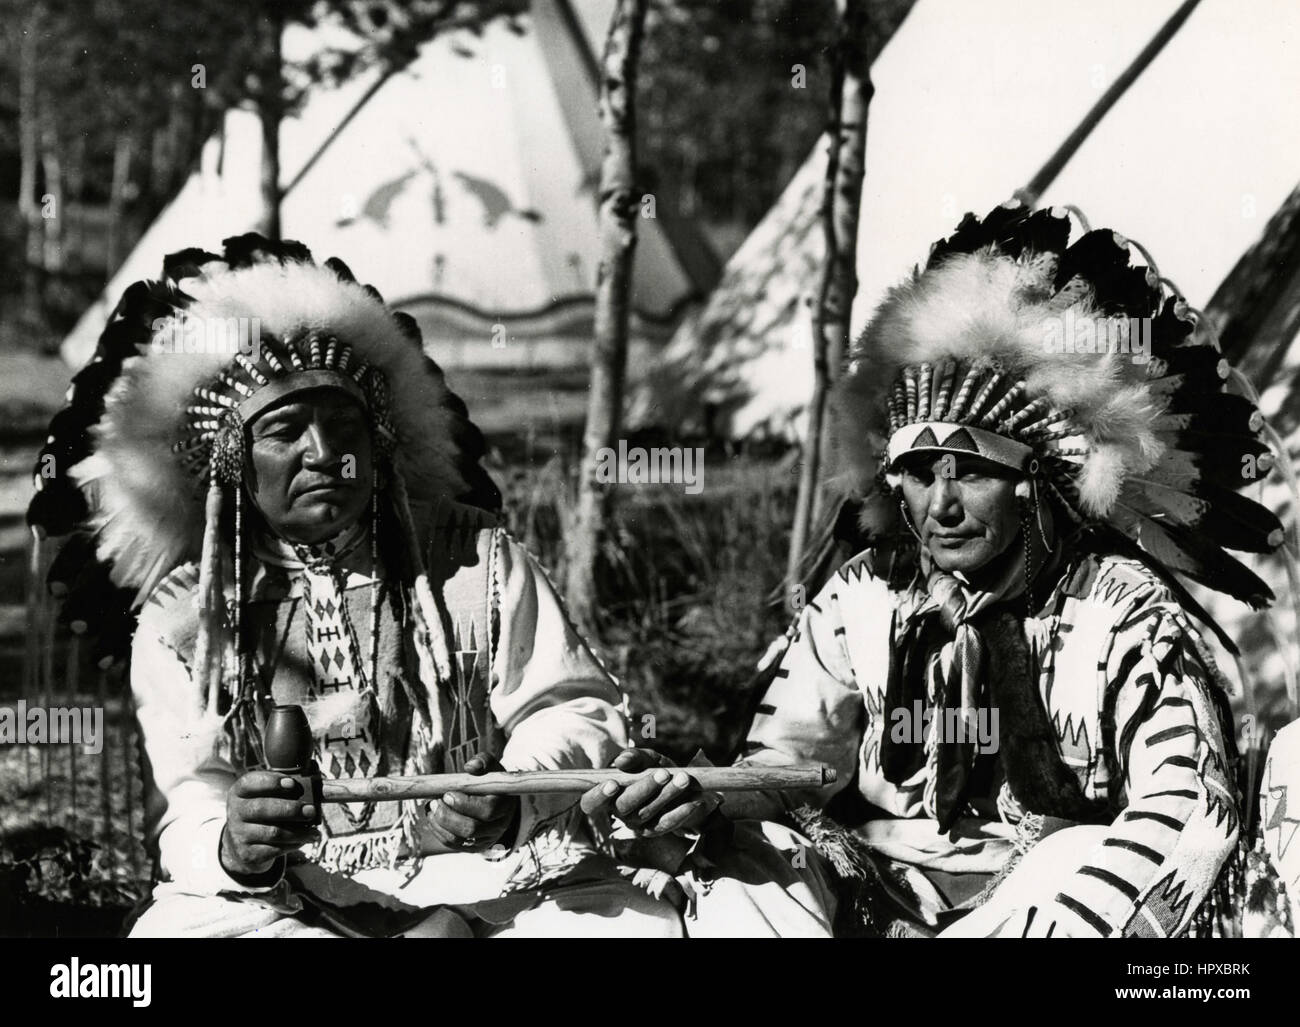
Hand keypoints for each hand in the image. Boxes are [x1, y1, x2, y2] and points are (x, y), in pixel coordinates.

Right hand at [221, 771, 319, 877]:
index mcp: (240, 792)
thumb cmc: (265, 812)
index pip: (250, 783)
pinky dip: (292, 845)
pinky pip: (274, 850)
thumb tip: (328, 789)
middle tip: (312, 811)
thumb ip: (294, 789)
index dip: (271, 782)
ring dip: (298, 832)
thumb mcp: (270, 796)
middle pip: (262, 808)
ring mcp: (239, 834)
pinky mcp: (247, 854)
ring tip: (314, 832)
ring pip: (272, 833)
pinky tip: (303, 841)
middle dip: (291, 809)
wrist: (243, 844)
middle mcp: (235, 812)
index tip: (292, 783)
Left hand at [415, 753, 519, 854]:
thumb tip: (471, 766)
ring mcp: (484, 840)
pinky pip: (451, 844)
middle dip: (448, 816)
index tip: (448, 794)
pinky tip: (432, 816)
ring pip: (458, 839)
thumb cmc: (491, 783)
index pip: (487, 811)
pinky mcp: (471, 847)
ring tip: (431, 807)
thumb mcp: (492, 769)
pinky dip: (438, 831)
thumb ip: (483, 762)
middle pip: (471, 829)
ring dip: (440, 823)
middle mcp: (497, 827)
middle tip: (435, 801)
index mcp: (504, 806)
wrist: (498, 804)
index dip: (465, 804)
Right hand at [580, 748, 721, 836]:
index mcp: (608, 794)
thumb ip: (635, 757)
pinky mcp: (655, 830)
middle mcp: (619, 812)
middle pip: (624, 806)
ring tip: (684, 779)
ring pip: (647, 813)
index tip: (612, 783)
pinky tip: (693, 801)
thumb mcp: (647, 758)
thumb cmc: (656, 768)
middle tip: (664, 773)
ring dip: (666, 795)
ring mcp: (636, 824)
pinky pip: (665, 825)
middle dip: (644, 788)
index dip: (598, 795)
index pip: (591, 802)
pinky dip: (680, 813)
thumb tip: (621, 761)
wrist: (682, 786)